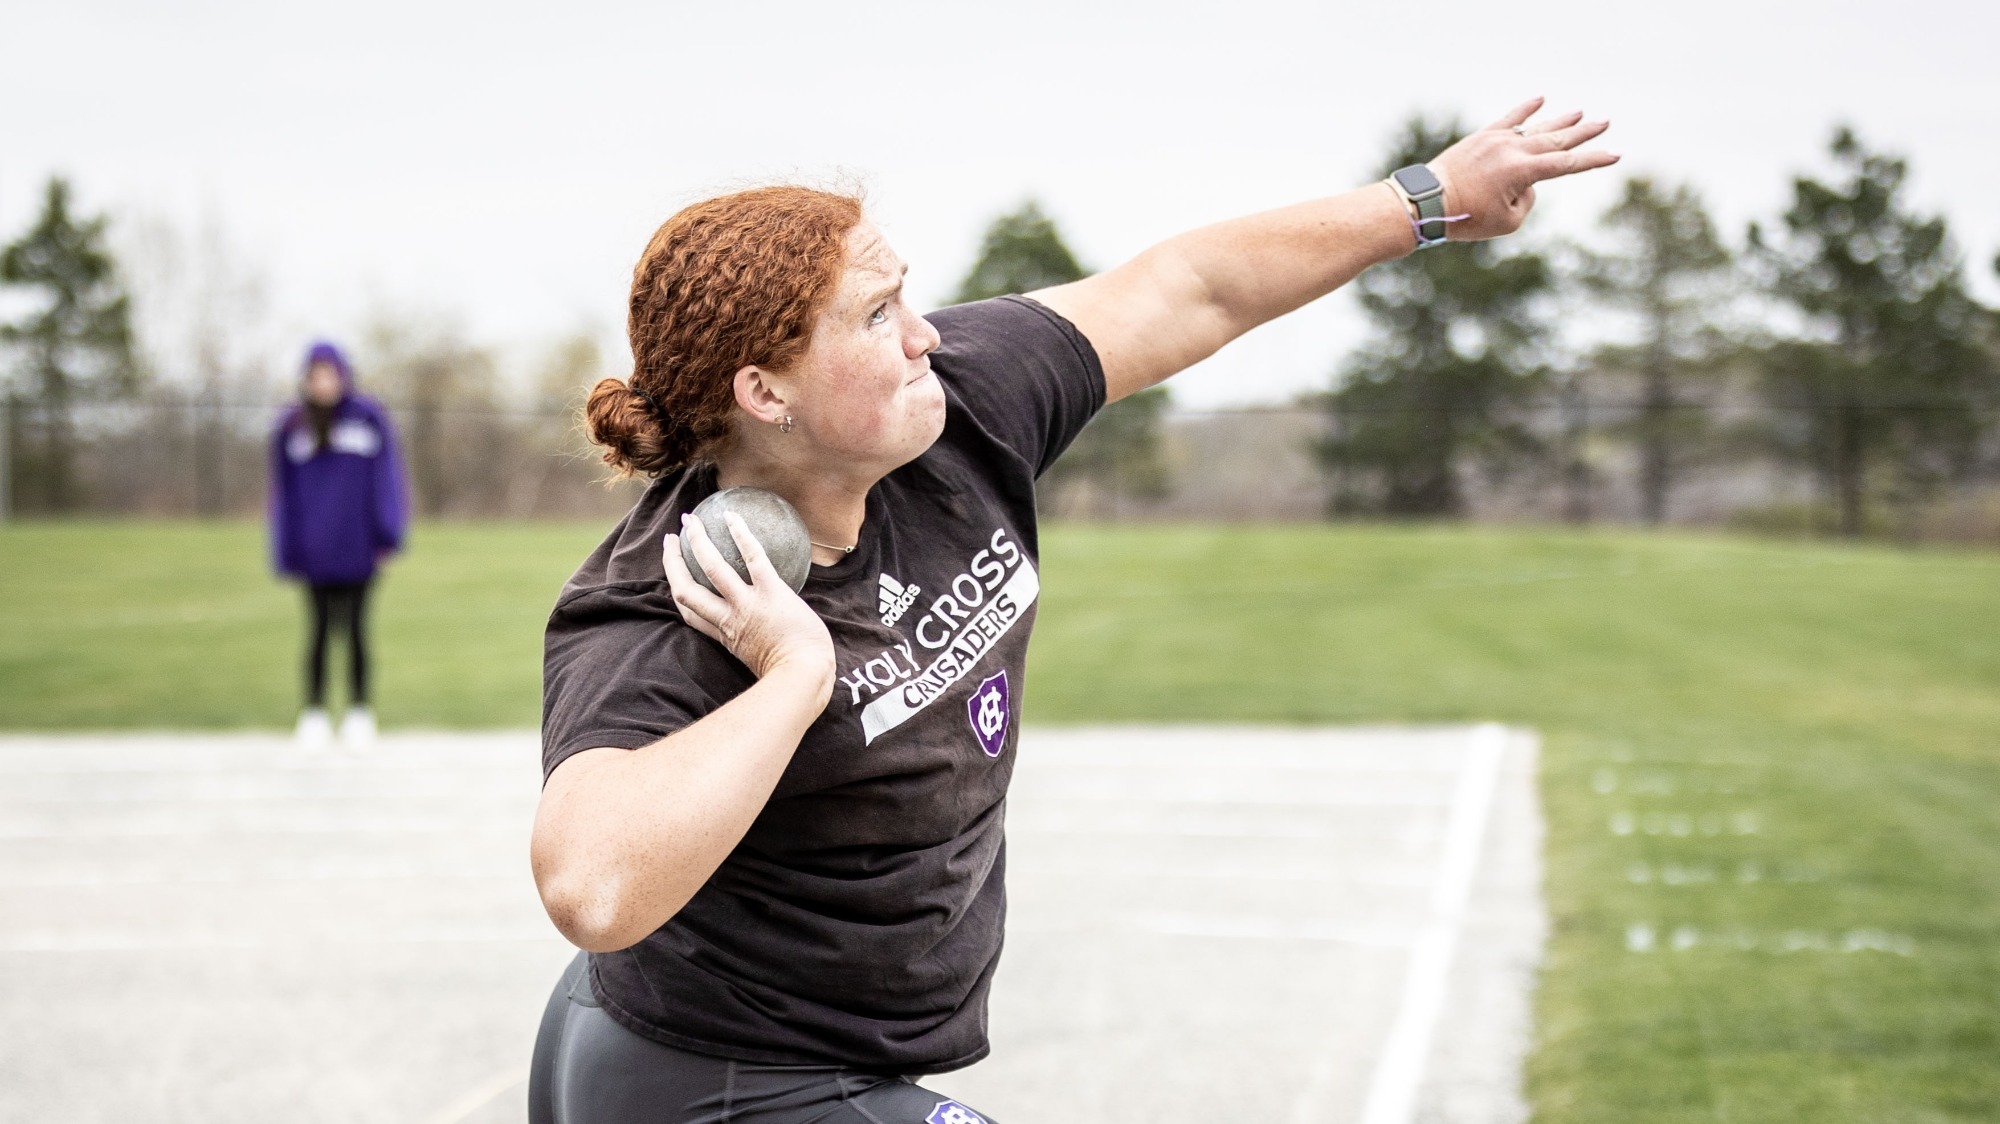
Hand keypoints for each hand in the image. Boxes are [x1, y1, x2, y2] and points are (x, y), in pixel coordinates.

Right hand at [663, 512, 834, 692]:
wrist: (804, 676)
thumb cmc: (791, 674)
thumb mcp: (759, 662)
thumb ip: (752, 645)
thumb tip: (763, 635)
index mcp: (724, 637)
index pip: (689, 613)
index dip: (677, 590)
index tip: (673, 574)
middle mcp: (728, 619)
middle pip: (686, 590)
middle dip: (672, 563)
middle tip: (670, 540)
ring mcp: (746, 604)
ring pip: (711, 568)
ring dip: (698, 541)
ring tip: (691, 520)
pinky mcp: (770, 592)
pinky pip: (753, 557)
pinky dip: (741, 535)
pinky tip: (732, 516)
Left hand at [1426, 96, 1618, 242]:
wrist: (1428, 201)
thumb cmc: (1466, 218)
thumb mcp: (1507, 220)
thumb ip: (1526, 198)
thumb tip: (1526, 181)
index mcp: (1522, 171)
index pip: (1567, 165)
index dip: (1593, 160)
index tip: (1616, 155)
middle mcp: (1513, 150)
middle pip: (1556, 140)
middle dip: (1583, 133)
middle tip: (1605, 122)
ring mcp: (1497, 140)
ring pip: (1536, 128)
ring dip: (1560, 121)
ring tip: (1580, 112)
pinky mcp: (1482, 137)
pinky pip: (1507, 120)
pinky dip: (1524, 109)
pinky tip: (1540, 98)